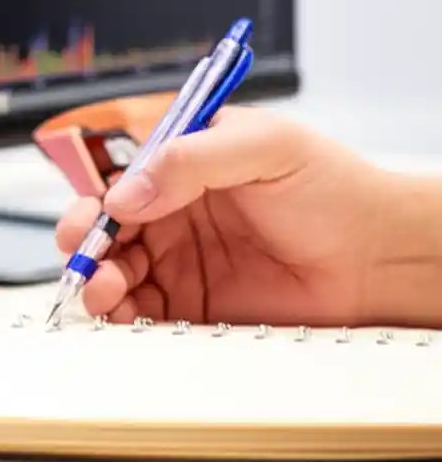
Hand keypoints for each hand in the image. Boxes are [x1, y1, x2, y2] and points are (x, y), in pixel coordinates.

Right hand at [55, 107, 441, 326]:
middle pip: (106, 229)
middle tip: (85, 256)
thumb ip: (190, 160)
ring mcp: (181, 261)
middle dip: (84, 243)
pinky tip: (122, 313)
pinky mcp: (193, 305)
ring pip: (116, 272)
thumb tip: (127, 192)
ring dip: (99, 281)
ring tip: (104, 291)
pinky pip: (143, 311)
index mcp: (181, 168)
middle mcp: (173, 214)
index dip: (96, 198)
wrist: (377, 256)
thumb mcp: (262, 146)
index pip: (120, 180)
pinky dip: (122, 315)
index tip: (94, 216)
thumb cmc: (332, 189)